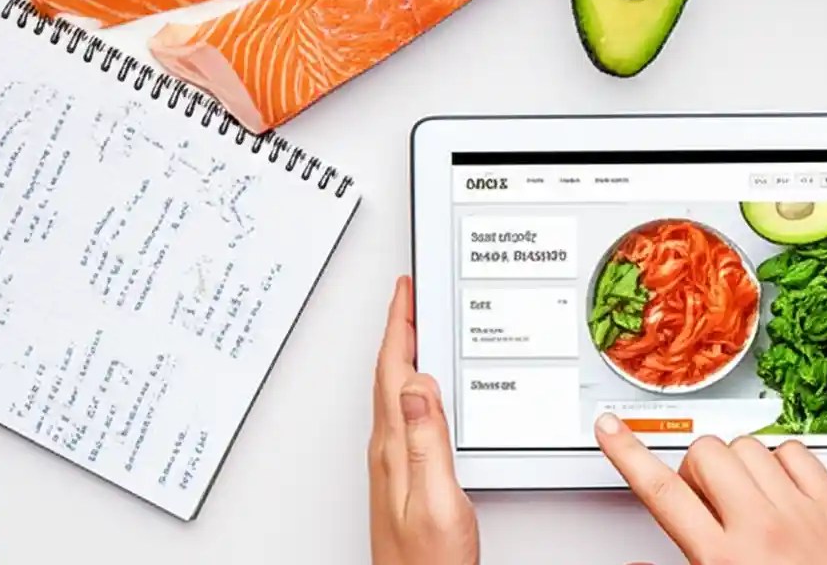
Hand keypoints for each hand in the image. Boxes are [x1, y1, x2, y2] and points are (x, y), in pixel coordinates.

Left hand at [369, 276, 478, 564]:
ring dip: (403, 354)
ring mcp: (393, 462)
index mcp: (396, 446)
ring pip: (395, 392)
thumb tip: (418, 383)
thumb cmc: (429, 561)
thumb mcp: (437, 499)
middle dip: (399, 329)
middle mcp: (389, 450)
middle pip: (390, 374)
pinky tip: (422, 385)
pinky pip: (403, 413)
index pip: (394, 371)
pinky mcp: (403, 474)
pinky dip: (411, 385)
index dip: (400, 325)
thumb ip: (427, 440)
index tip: (405, 289)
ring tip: (414, 326)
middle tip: (409, 295)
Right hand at [595, 413, 826, 564]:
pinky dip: (780, 461)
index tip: (609, 429)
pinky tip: (778, 487)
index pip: (662, 493)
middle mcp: (759, 530)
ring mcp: (799, 512)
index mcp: (722, 561)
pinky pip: (794, 450)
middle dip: (696, 470)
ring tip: (745, 497)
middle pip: (705, 454)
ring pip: (747, 445)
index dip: (628, 454)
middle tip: (707, 499)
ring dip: (736, 464)